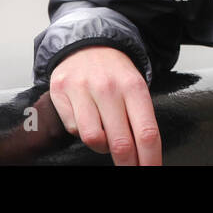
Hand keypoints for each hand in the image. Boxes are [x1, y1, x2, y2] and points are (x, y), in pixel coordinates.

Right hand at [49, 45, 162, 165]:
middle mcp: (108, 87)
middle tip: (132, 169)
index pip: (146, 131)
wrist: (87, 42)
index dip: (150, 158)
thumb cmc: (115, 71)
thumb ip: (139, 115)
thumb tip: (146, 151)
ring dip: (103, 147)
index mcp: (133, 86)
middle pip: (120, 142)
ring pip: (93, 138)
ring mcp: (82, 89)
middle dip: (128, 163)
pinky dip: (82, 131)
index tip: (151, 170)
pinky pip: (73, 128)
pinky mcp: (60, 92)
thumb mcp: (135, 85)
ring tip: (107, 139)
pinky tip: (89, 119)